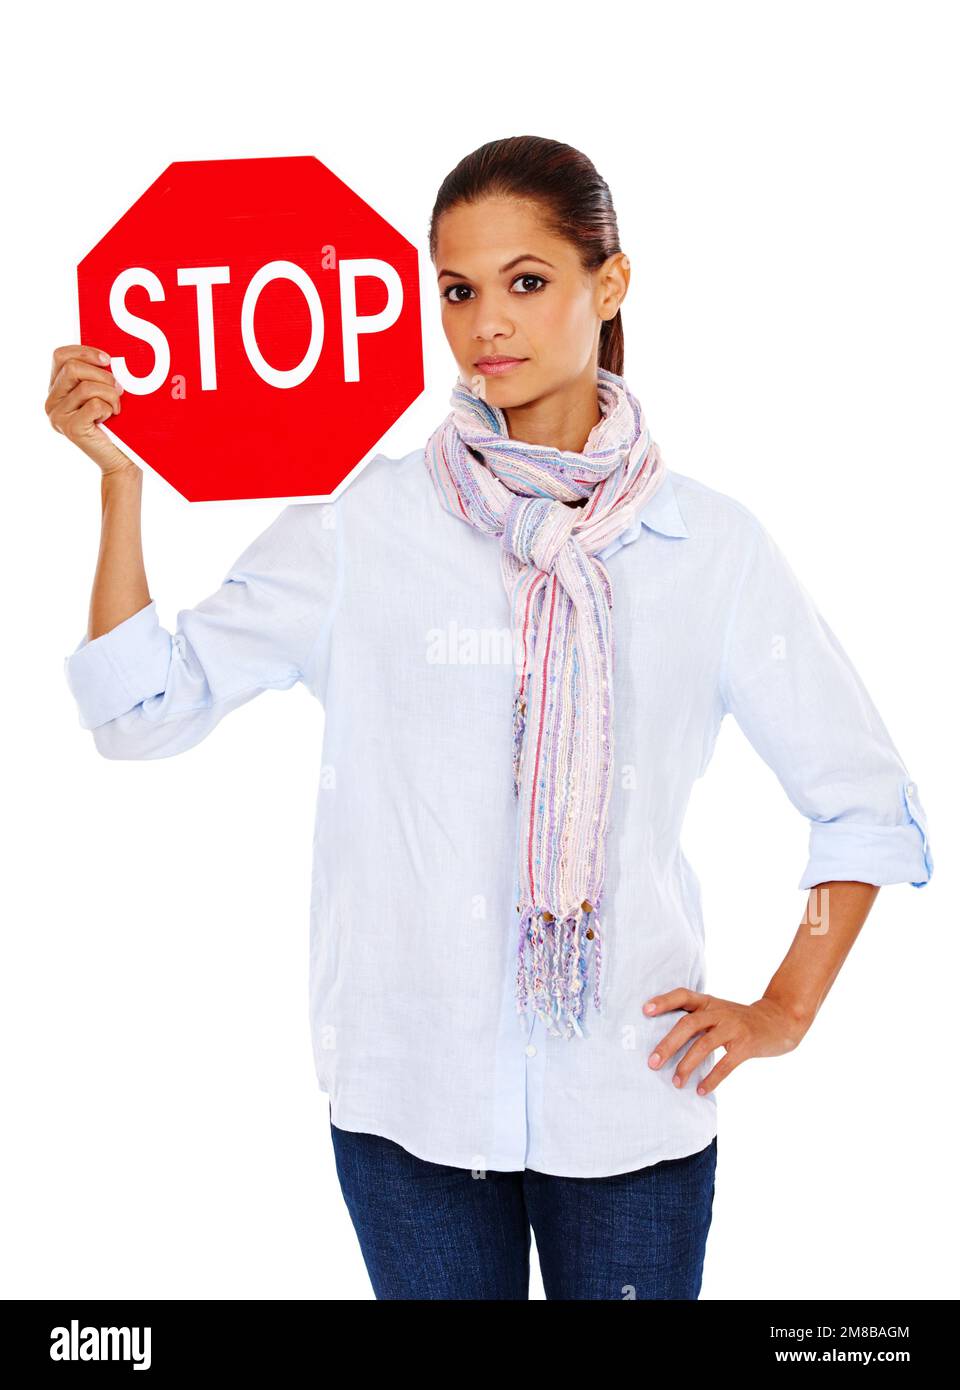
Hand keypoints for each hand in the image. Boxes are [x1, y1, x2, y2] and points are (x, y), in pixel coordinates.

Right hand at [45, 344, 137, 476]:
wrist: (121, 458)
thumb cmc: (116, 425)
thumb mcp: (103, 392)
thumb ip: (95, 375)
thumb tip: (107, 356)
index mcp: (56, 389)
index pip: (60, 356)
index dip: (84, 352)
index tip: (107, 359)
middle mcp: (51, 402)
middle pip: (72, 368)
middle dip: (103, 375)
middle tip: (119, 389)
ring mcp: (57, 416)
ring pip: (85, 386)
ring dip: (110, 394)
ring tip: (116, 407)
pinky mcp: (69, 428)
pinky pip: (93, 404)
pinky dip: (108, 408)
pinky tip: (110, 418)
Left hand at [643, 988, 811, 1095]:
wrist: (778, 1021)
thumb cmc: (739, 1020)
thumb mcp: (718, 1012)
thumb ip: (697, 1019)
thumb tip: (664, 1042)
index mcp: (708, 1002)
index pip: (682, 995)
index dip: (663, 1001)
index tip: (644, 1011)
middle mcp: (718, 1011)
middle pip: (687, 1024)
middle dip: (667, 1044)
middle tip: (652, 1062)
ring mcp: (733, 1027)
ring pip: (704, 1045)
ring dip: (687, 1065)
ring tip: (675, 1082)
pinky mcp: (746, 1044)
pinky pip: (725, 1064)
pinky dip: (712, 1079)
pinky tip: (701, 1090)